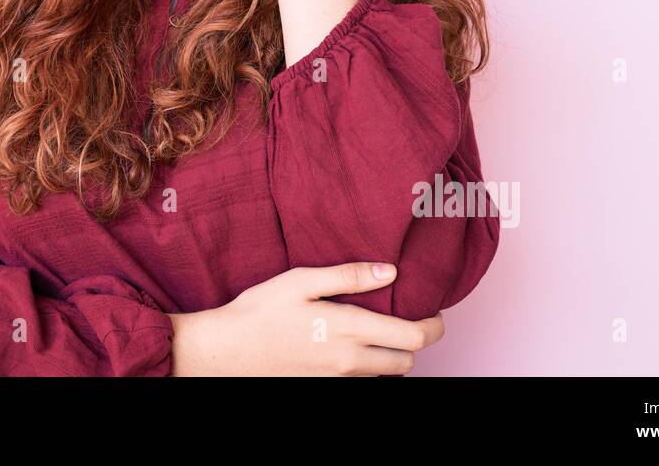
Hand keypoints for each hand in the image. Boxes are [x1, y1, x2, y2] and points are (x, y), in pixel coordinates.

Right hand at [167, 262, 445, 375]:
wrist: (225, 352)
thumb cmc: (259, 311)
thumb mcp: (301, 280)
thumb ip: (348, 276)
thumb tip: (389, 271)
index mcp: (349, 329)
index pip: (414, 336)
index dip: (433, 324)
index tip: (433, 311)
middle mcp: (350, 361)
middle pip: (407, 361)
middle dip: (415, 341)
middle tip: (408, 318)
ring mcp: (337, 379)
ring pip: (385, 375)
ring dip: (391, 355)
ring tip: (378, 330)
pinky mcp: (323, 387)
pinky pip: (360, 382)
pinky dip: (367, 367)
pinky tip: (350, 346)